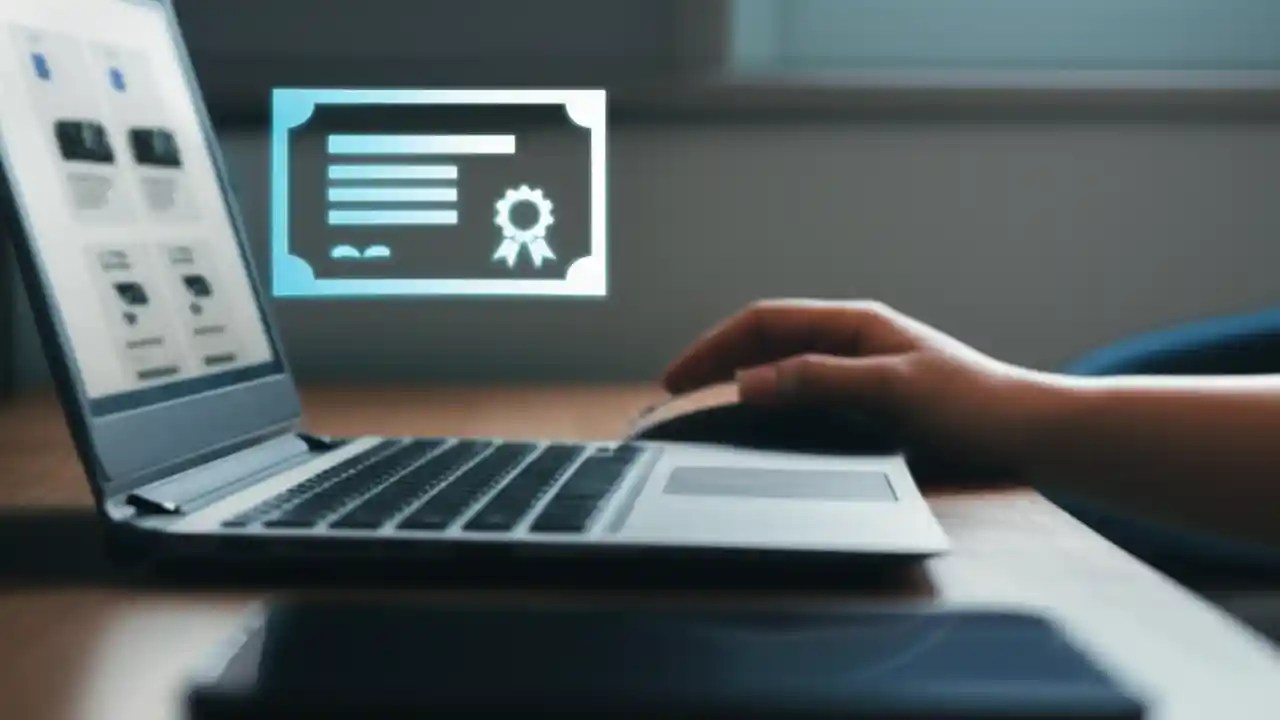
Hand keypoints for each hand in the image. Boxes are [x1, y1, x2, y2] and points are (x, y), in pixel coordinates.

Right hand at [663, 299, 1066, 469]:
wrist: (1029, 431)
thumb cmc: (973, 404)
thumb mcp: (890, 389)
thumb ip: (818, 380)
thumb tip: (748, 382)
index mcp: (855, 323)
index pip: (764, 321)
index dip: (714, 347)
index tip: (676, 378)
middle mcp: (854, 338)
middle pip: (767, 339)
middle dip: (716, 360)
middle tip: (675, 393)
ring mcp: (863, 366)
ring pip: (783, 364)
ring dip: (740, 378)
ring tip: (702, 404)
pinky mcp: (872, 397)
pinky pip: (804, 389)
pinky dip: (770, 399)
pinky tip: (759, 421)